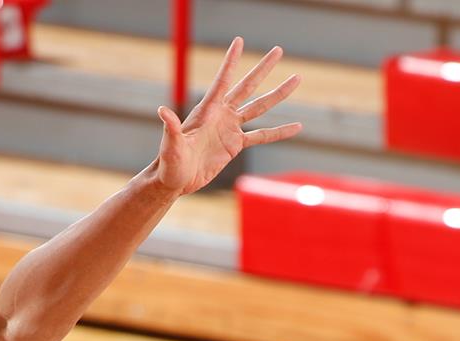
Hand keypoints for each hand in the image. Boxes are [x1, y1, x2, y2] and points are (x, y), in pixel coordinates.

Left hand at [150, 38, 300, 196]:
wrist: (176, 180)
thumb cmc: (169, 162)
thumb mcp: (171, 145)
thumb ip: (171, 127)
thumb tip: (162, 110)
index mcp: (207, 110)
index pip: (222, 81)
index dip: (231, 61)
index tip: (239, 41)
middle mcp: (221, 114)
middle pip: (247, 86)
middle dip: (263, 69)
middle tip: (279, 50)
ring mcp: (230, 128)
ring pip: (259, 107)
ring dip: (278, 94)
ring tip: (297, 79)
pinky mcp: (236, 144)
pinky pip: (262, 135)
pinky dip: (279, 132)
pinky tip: (297, 126)